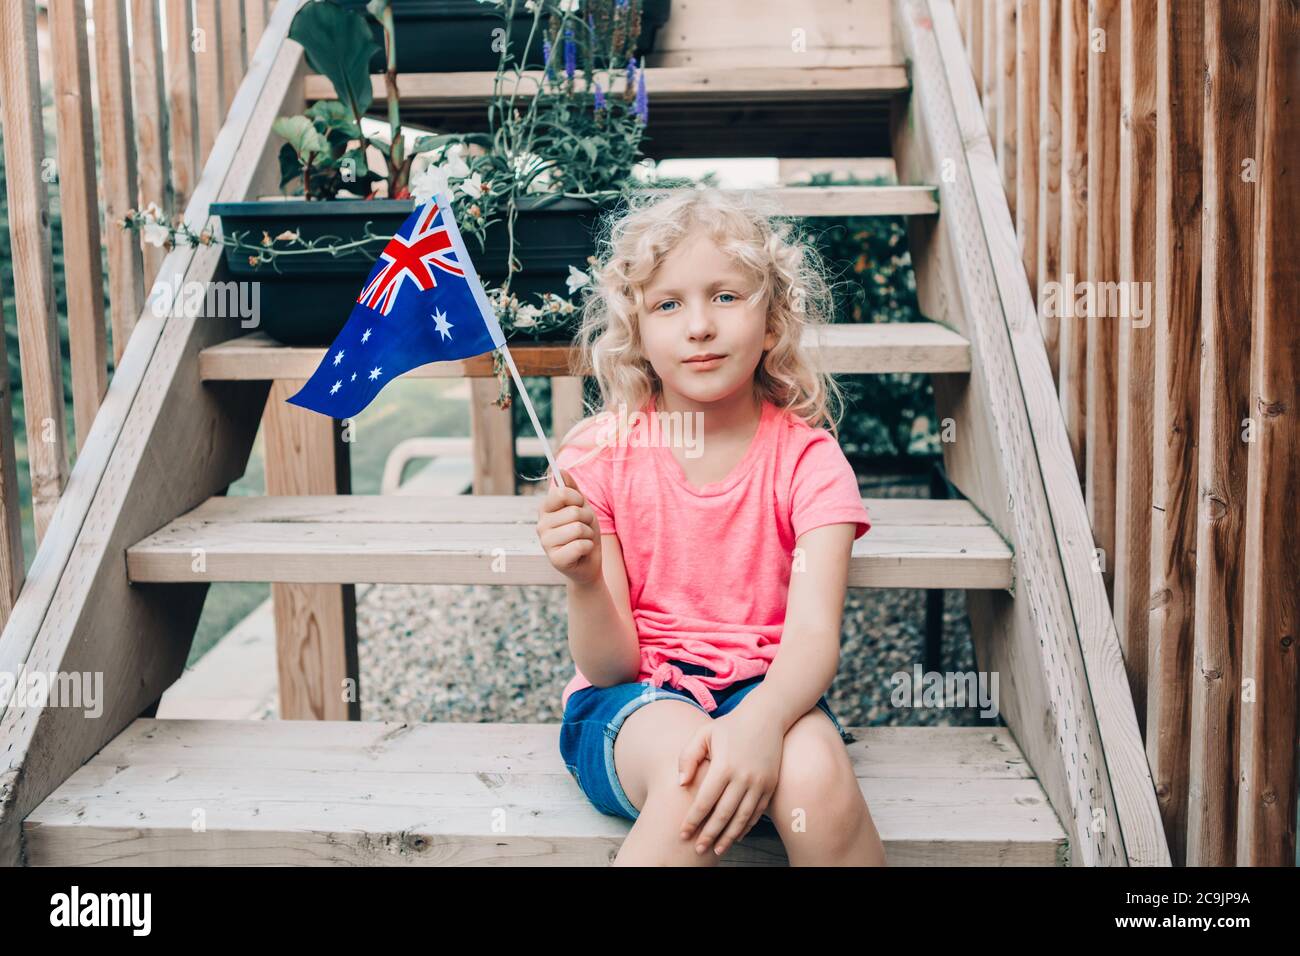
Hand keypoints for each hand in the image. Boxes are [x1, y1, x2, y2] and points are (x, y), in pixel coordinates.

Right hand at [536, 468, 601, 585]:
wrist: (588, 564)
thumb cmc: (584, 533)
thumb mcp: (581, 507)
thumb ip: (571, 489)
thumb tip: (560, 469)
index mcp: (545, 510)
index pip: (561, 493)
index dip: (578, 499)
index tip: (580, 507)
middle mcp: (541, 526)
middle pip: (574, 512)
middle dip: (588, 520)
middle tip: (584, 529)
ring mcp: (546, 544)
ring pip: (578, 528)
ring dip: (588, 535)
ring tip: (583, 540)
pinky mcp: (555, 560)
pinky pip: (580, 545)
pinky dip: (588, 548)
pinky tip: (582, 552)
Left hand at [676, 706, 784, 856]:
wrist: (766, 717)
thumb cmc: (729, 726)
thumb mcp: (703, 734)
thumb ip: (688, 757)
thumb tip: (681, 784)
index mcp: (724, 766)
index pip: (705, 801)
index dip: (693, 820)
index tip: (683, 834)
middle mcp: (743, 777)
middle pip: (723, 814)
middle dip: (709, 835)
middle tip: (698, 849)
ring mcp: (759, 783)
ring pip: (742, 818)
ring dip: (729, 837)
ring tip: (717, 850)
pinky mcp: (770, 785)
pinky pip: (757, 812)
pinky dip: (746, 827)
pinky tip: (736, 835)